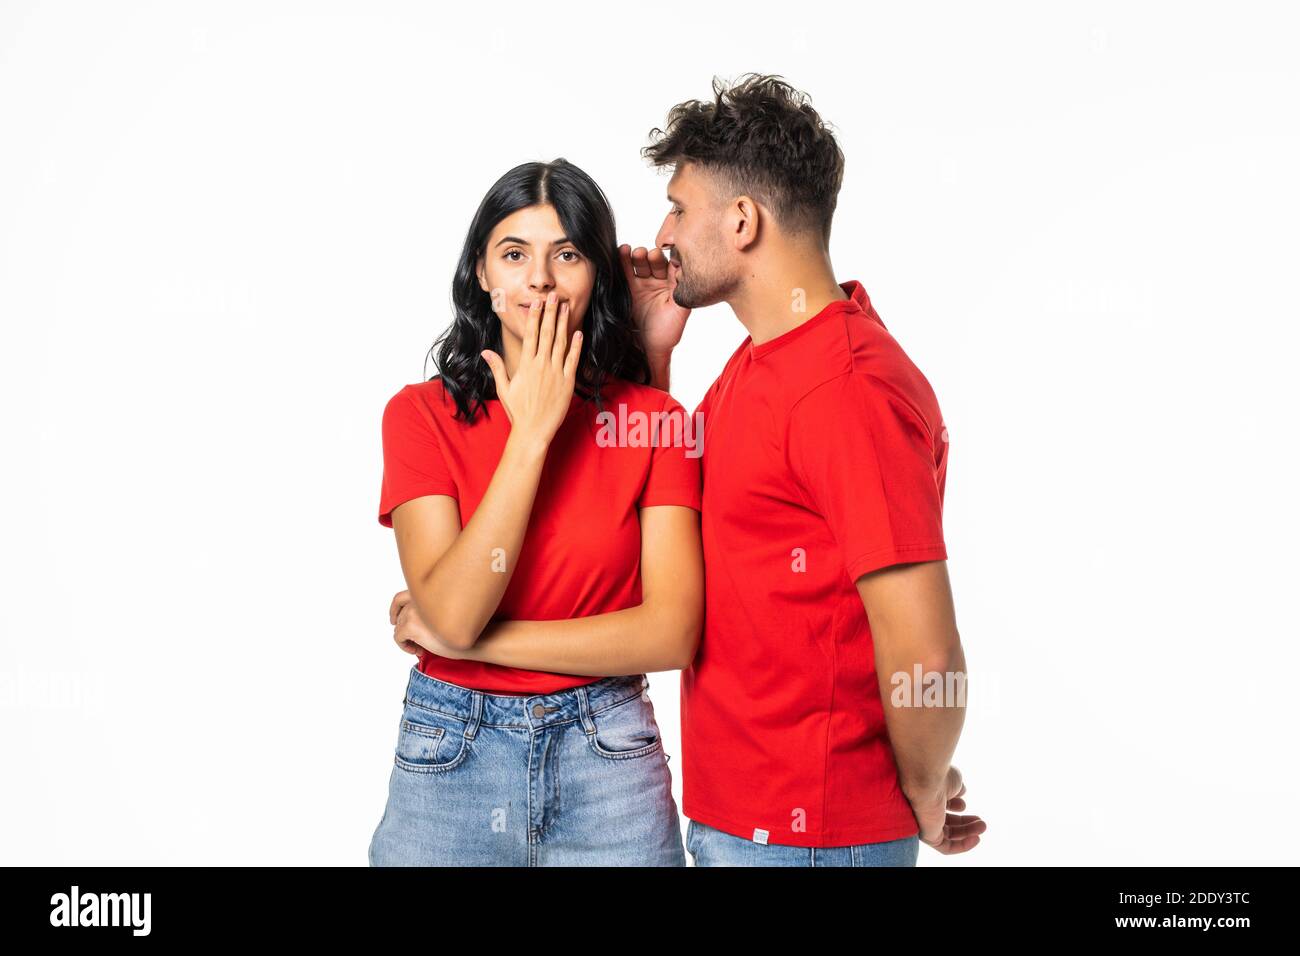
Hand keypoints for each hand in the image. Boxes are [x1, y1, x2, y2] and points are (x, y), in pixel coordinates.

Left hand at [389, 589, 470, 660]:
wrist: (475, 637)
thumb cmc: (465, 627)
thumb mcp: (444, 613)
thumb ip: (428, 611)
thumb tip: (409, 623)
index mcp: (426, 592)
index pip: (399, 598)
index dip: (394, 609)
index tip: (393, 619)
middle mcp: (418, 598)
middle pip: (399, 615)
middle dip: (404, 629)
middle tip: (413, 641)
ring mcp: (414, 611)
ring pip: (398, 627)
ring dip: (406, 639)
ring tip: (421, 647)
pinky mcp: (411, 626)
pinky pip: (397, 638)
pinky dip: (404, 646)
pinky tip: (418, 650)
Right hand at [479, 291, 580, 443]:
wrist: (533, 431)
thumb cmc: (518, 411)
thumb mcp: (504, 388)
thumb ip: (497, 367)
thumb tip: (485, 352)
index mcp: (525, 365)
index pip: (530, 335)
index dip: (534, 317)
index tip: (536, 303)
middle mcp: (541, 365)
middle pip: (546, 333)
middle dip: (549, 313)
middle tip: (553, 296)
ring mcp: (555, 373)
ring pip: (561, 342)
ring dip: (563, 323)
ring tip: (565, 307)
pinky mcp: (567, 382)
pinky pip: (573, 359)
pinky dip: (576, 345)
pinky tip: (578, 332)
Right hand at [619, 243, 689, 357]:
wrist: (645, 347)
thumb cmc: (665, 334)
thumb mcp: (679, 314)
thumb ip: (683, 297)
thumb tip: (689, 280)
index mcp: (674, 286)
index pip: (674, 268)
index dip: (671, 260)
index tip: (670, 256)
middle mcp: (660, 281)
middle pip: (657, 263)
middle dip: (654, 258)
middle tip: (652, 255)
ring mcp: (644, 283)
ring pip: (642, 264)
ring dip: (639, 256)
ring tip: (636, 253)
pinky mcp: (629, 286)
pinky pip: (626, 270)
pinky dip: (623, 260)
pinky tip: (622, 251)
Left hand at [906, 765, 986, 853]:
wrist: (927, 780)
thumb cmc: (939, 776)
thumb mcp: (953, 780)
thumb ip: (957, 788)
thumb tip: (962, 792)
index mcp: (927, 795)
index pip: (942, 806)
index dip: (956, 806)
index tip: (964, 805)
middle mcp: (924, 811)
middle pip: (946, 821)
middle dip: (965, 822)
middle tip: (981, 821)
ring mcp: (925, 824)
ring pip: (949, 834)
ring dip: (968, 832)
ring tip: (983, 826)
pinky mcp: (928, 836)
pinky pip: (946, 847)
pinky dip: (962, 846)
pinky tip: (976, 838)